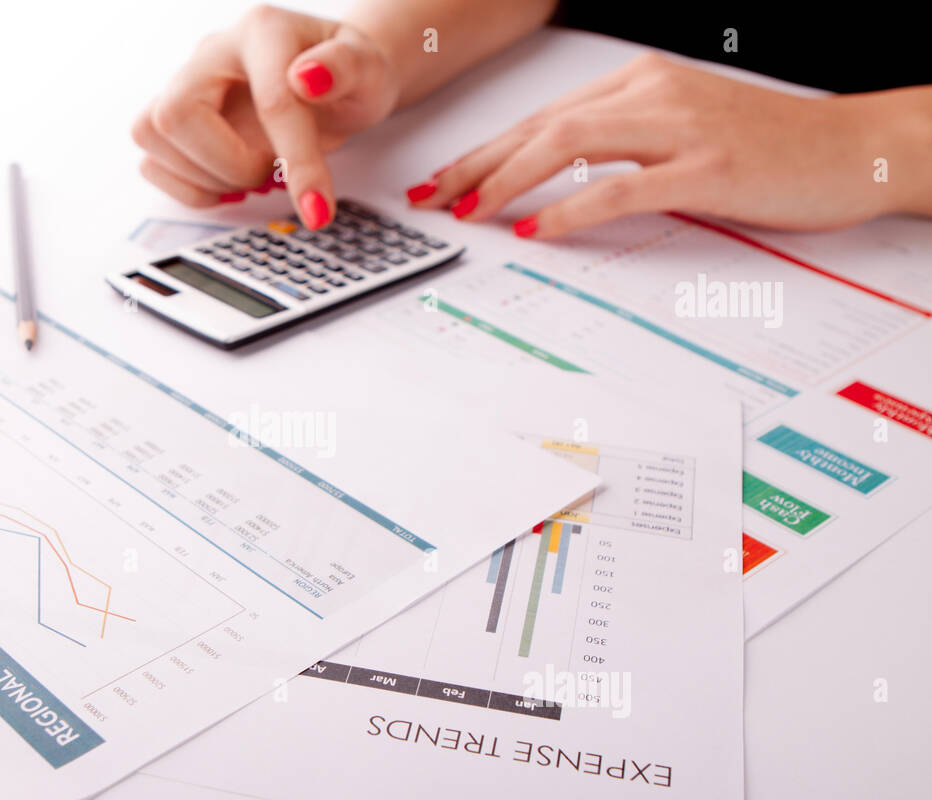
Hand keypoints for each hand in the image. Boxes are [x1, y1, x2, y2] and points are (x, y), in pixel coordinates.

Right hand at [132, 5, 398, 228]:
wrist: (330, 80)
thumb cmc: (346, 75)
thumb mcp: (367, 68)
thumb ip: (345, 67)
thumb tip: (308, 77)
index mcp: (263, 31)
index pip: (271, 100)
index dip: (298, 161)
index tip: (318, 209)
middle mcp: (213, 53)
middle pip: (175, 114)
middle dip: (227, 164)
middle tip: (269, 171)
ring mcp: (186, 86)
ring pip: (151, 135)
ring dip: (207, 177)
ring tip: (254, 172)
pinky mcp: (175, 122)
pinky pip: (152, 162)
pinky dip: (190, 188)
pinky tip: (228, 183)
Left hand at [406, 53, 919, 237]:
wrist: (853, 145)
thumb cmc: (767, 146)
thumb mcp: (681, 133)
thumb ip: (621, 148)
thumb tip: (552, 184)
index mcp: (640, 84)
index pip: (542, 119)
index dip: (484, 152)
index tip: (444, 181)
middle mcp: (651, 94)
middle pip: (539, 127)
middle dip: (475, 166)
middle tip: (432, 200)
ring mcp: (678, 127)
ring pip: (566, 145)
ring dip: (506, 182)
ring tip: (468, 213)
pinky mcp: (706, 168)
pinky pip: (618, 187)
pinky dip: (569, 209)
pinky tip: (537, 229)